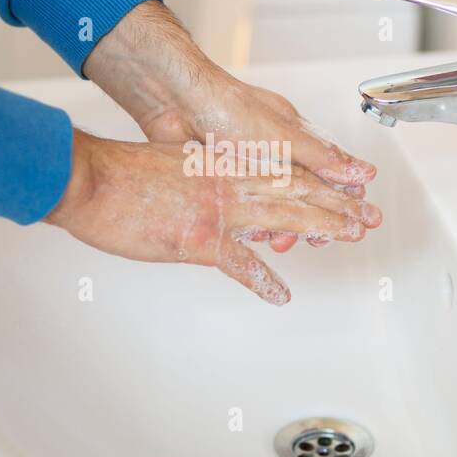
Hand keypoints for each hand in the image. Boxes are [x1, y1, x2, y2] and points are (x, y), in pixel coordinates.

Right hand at [44, 130, 382, 304]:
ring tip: (350, 235)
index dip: (318, 178)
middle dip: (335, 202)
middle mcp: (227, 182)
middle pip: (295, 190)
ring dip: (322, 226)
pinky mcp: (198, 240)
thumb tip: (213, 193)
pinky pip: (240, 264)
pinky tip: (280, 293)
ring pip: (284, 217)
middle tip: (367, 213)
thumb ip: (200, 178)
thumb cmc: (119, 175)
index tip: (344, 185)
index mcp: (220, 164)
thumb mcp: (170, 165)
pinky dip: (263, 279)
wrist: (89, 180)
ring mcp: (217, 211)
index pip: (281, 169)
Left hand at [84, 0, 377, 251]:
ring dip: (281, 226)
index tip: (359, 220)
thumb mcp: (282, 136)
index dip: (345, 197)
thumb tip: (363, 173)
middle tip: (321, 240)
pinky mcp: (221, 180)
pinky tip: (249, 235)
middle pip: (304, 196)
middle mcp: (273, 153)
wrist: (172, 103)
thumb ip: (321, 158)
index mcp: (294, 138)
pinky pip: (241, 210)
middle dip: (315, 220)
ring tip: (283, 242)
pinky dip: (248, 224)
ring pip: (273, 207)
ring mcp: (247, 167)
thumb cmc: (226, 107)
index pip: (330, 172)